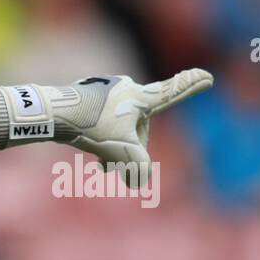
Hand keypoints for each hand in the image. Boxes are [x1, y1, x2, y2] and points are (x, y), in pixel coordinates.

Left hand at [55, 68, 212, 186]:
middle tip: (111, 168)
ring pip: (121, 127)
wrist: (52, 113)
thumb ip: (138, 167)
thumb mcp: (119, 150)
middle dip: (130, 150)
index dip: (190, 86)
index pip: (171, 92)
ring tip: (101, 166)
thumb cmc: (90, 127)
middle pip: (140, 126)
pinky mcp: (90, 97)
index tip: (208, 76)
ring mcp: (107, 92)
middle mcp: (127, 89)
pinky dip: (101, 139)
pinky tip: (89, 150)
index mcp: (141, 97)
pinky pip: (104, 122)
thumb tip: (141, 182)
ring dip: (114, 148)